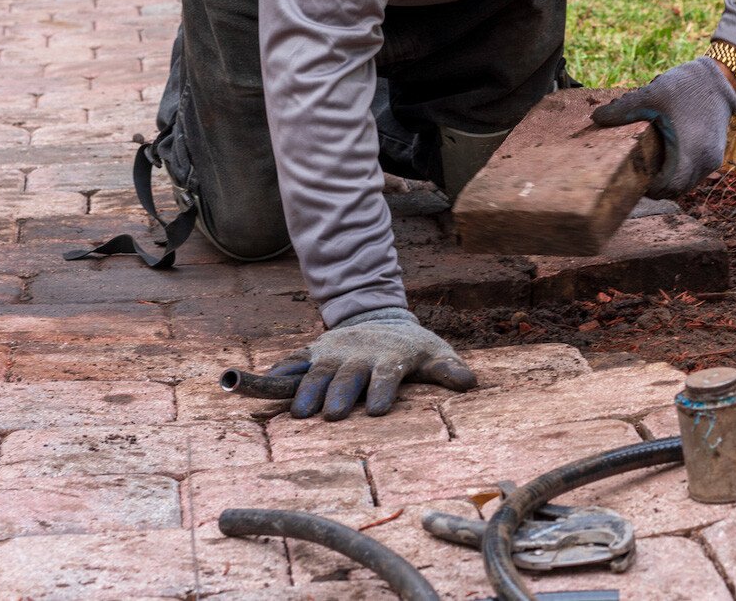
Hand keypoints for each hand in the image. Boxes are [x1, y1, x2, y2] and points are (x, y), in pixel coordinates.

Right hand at [266, 307, 476, 419]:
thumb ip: (449, 369)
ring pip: (318, 370)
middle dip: (341, 394)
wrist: (382, 320)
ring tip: (300, 413)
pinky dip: (280, 371)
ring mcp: (334, 352)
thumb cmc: (412, 348)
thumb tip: (470, 382)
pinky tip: (265, 384)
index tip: (379, 410)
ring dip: (308, 389)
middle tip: (334, 415)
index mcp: (390, 358)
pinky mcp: (314, 351)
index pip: (388, 374)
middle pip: (349, 376)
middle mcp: (359, 355)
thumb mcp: (435, 354)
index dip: (383, 390)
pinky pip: (294, 360)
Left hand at [591, 56, 735, 198]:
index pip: (666, 189)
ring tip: (653, 166)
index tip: (635, 177)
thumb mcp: (651, 95)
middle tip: (639, 173)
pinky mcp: (716, 155)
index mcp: (689, 153)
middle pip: (676, 191)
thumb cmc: (684, 87)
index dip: (648, 188)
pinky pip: (696, 175)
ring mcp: (713, 160)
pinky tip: (669, 157)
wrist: (718, 78)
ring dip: (670, 181)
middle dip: (657, 187)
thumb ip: (623, 109)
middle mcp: (705, 162)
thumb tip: (596, 118)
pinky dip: (681, 172)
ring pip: (687, 185)